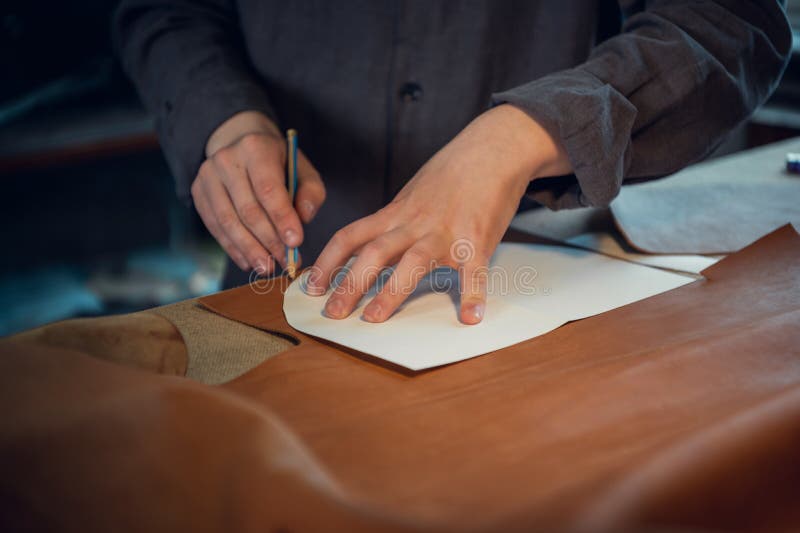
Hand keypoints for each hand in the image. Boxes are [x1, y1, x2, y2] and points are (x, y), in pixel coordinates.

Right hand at [192, 111, 325, 273]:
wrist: (240, 144)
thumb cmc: (278, 163)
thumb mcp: (302, 170)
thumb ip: (311, 193)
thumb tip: (304, 218)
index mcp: (255, 148)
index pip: (268, 189)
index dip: (281, 218)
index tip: (295, 243)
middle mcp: (226, 160)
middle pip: (248, 209)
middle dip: (269, 241)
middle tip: (286, 262)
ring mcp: (208, 177)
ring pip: (228, 221)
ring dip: (249, 249)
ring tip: (267, 268)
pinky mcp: (199, 193)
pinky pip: (215, 227)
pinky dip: (233, 248)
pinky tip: (249, 262)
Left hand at [306, 104, 569, 324]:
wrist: (493, 148)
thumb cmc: (453, 172)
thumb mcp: (414, 192)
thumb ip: (396, 219)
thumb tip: (374, 244)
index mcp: (396, 213)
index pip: (351, 236)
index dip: (327, 262)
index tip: (311, 285)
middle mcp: (414, 223)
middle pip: (374, 254)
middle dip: (349, 285)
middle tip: (333, 313)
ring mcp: (445, 232)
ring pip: (412, 263)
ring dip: (390, 292)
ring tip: (374, 318)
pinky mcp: (477, 239)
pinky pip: (473, 272)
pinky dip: (472, 295)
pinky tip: (470, 317)